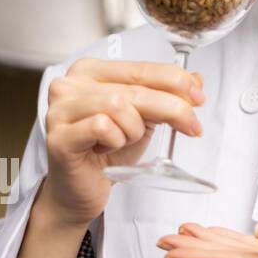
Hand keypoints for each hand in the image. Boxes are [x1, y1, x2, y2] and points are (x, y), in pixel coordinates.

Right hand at [40, 58, 205, 227]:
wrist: (80, 190)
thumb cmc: (107, 151)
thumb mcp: (143, 117)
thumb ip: (165, 95)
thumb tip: (196, 80)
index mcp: (90, 71)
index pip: (141, 67)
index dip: (175, 80)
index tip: (198, 96)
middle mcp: (70, 85)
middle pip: (134, 88)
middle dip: (172, 107)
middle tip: (191, 125)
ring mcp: (59, 110)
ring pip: (118, 105)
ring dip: (134, 129)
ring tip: (126, 140)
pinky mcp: (58, 137)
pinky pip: (102, 127)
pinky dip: (116, 140)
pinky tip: (107, 149)